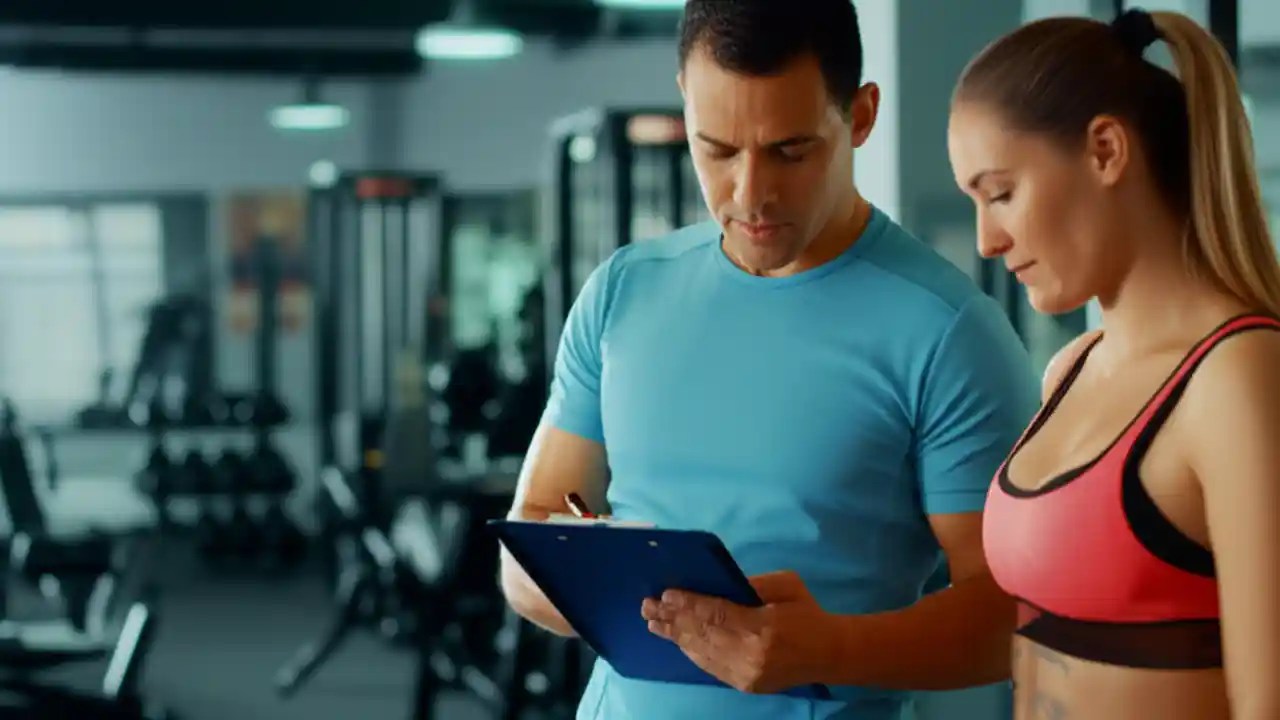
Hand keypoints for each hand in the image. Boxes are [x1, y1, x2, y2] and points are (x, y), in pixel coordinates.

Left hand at [641, 570, 836, 693]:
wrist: (830, 653)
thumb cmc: (808, 613)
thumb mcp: (785, 586)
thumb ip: (750, 585)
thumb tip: (714, 584)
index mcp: (762, 628)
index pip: (716, 614)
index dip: (688, 605)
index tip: (666, 595)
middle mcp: (750, 656)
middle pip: (703, 635)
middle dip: (673, 620)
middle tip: (648, 606)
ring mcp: (746, 675)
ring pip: (702, 653)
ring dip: (675, 637)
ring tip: (654, 623)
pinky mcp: (744, 685)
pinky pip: (710, 667)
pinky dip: (691, 652)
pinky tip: (677, 640)